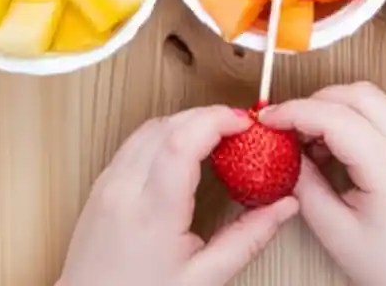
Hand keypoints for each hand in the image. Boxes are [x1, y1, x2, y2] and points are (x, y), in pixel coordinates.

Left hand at [57, 106, 298, 285]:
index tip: (245, 123)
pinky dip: (164, 134)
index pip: (182, 143)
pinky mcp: (101, 185)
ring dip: (185, 122)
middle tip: (239, 129)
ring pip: (149, 128)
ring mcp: (108, 184)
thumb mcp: (203, 279)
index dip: (216, 121)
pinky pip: (134, 142)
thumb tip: (283, 207)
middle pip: (167, 126)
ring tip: (216, 137)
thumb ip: (247, 239)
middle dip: (208, 116)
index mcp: (152, 214)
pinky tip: (184, 151)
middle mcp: (124, 191)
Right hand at [260, 83, 385, 285]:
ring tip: (313, 139)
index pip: (334, 117)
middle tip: (287, 128)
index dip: (294, 112)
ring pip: (374, 96)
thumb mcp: (337, 232)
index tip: (267, 120)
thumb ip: (306, 188)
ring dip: (339, 105)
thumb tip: (285, 156)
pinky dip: (359, 113)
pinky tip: (340, 142)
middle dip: (314, 102)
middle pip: (356, 94)